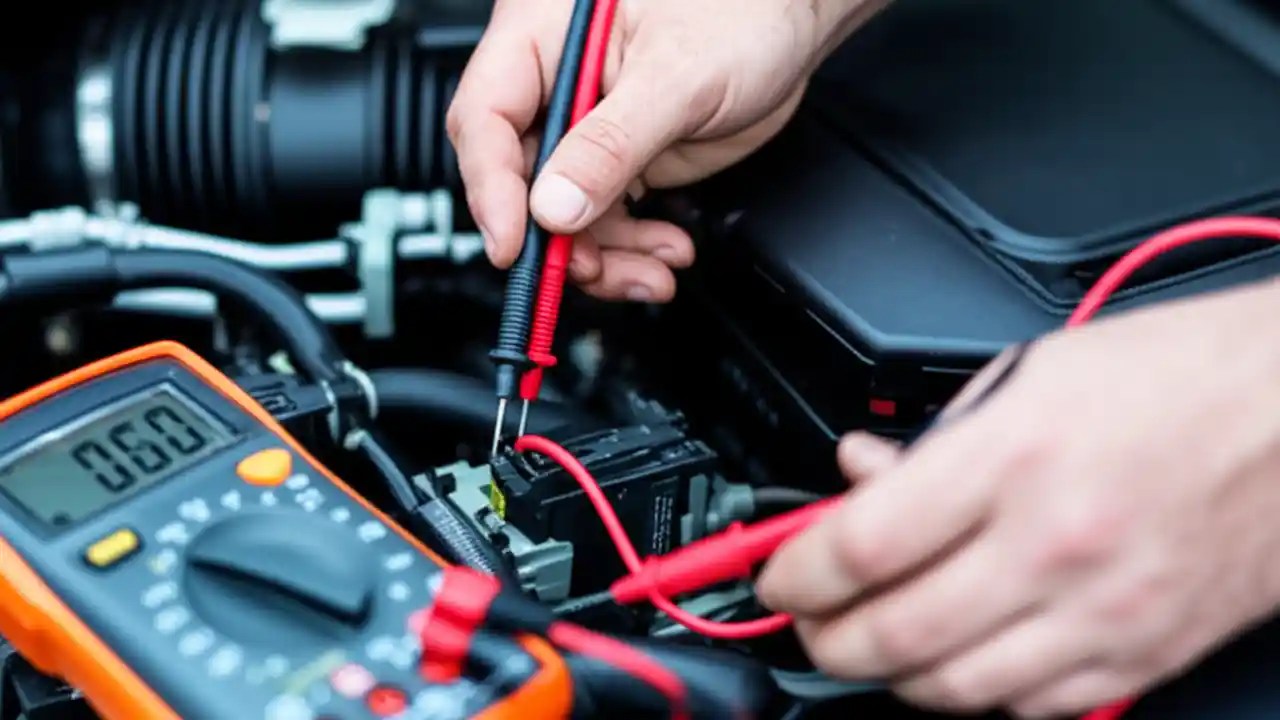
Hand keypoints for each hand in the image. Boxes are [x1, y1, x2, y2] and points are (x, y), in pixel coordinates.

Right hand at [447, 0, 887, 301]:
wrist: (793, 23)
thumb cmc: (743, 9)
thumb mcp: (677, 75)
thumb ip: (612, 143)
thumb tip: (556, 205)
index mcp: (540, 34)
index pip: (486, 117)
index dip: (492, 188)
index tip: (513, 242)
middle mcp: (555, 83)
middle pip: (519, 178)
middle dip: (554, 236)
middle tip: (585, 267)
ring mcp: (587, 127)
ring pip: (563, 214)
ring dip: (602, 256)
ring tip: (648, 273)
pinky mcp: (621, 159)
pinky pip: (605, 218)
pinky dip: (632, 249)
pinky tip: (665, 253)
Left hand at [757, 279, 1279, 717]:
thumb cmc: (1178, 379)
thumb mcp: (1031, 373)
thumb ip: (934, 439)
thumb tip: (863, 475)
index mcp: (1014, 460)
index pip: (859, 547)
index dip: (794, 573)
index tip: (778, 576)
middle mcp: (1056, 546)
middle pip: (892, 635)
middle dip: (823, 639)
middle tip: (808, 619)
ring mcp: (1104, 614)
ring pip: (954, 689)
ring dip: (890, 673)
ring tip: (872, 638)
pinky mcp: (1143, 655)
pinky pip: (1031, 707)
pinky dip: (975, 691)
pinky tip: (961, 655)